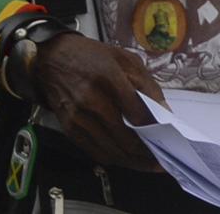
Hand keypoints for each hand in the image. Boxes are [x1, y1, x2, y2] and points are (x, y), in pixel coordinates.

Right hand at [31, 32, 162, 171]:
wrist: (52, 58)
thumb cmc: (90, 56)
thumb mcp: (123, 58)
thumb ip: (146, 84)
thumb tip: (163, 112)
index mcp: (108, 76)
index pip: (137, 113)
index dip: (155, 130)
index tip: (167, 139)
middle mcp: (91, 99)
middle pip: (126, 138)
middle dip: (147, 153)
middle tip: (161, 160)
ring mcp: (78, 116)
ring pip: (112, 150)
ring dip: (132, 161)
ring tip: (147, 163)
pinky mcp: (70, 128)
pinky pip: (96, 152)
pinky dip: (114, 158)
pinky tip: (126, 157)